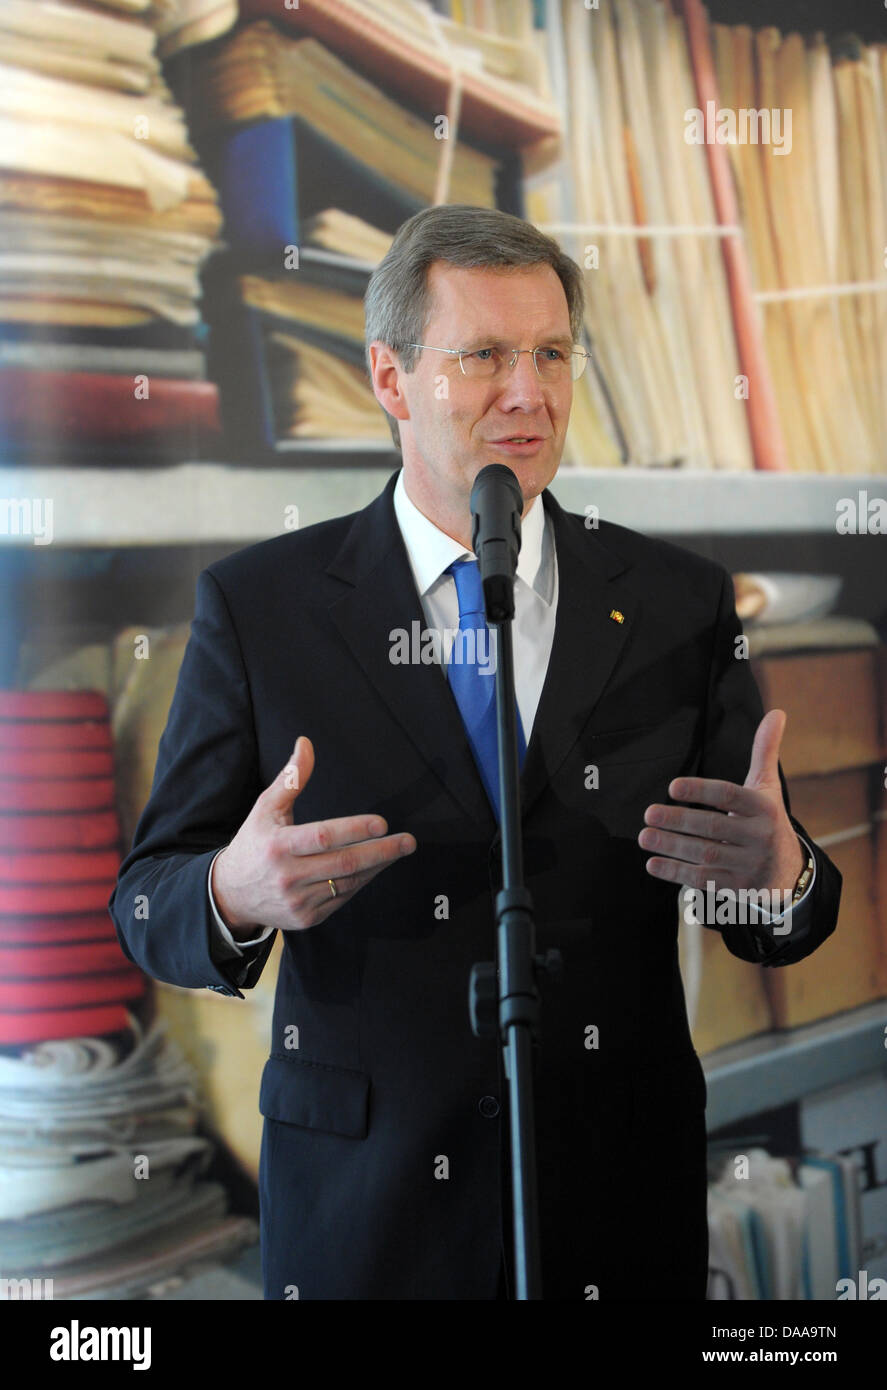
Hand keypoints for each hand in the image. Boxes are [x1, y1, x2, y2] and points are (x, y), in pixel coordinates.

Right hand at [212, 735, 415, 934]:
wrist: (231, 894)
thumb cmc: (254, 843)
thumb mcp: (265, 809)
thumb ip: (290, 778)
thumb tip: (306, 743)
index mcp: (278, 846)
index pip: (323, 836)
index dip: (354, 829)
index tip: (382, 823)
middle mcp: (288, 876)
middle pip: (344, 863)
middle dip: (381, 851)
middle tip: (408, 841)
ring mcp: (298, 901)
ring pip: (347, 883)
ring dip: (376, 866)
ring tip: (398, 850)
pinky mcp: (306, 918)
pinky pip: (342, 898)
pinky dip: (361, 882)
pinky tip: (375, 867)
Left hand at [637, 709, 803, 896]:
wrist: (790, 873)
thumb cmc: (769, 821)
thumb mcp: (768, 787)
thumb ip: (764, 751)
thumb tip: (776, 712)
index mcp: (765, 808)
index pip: (731, 796)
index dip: (702, 790)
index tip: (672, 786)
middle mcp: (760, 837)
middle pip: (715, 828)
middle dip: (679, 821)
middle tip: (648, 813)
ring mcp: (749, 865)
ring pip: (707, 855)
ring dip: (672, 847)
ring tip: (644, 836)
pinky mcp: (737, 888)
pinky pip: (704, 881)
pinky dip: (677, 873)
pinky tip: (653, 864)